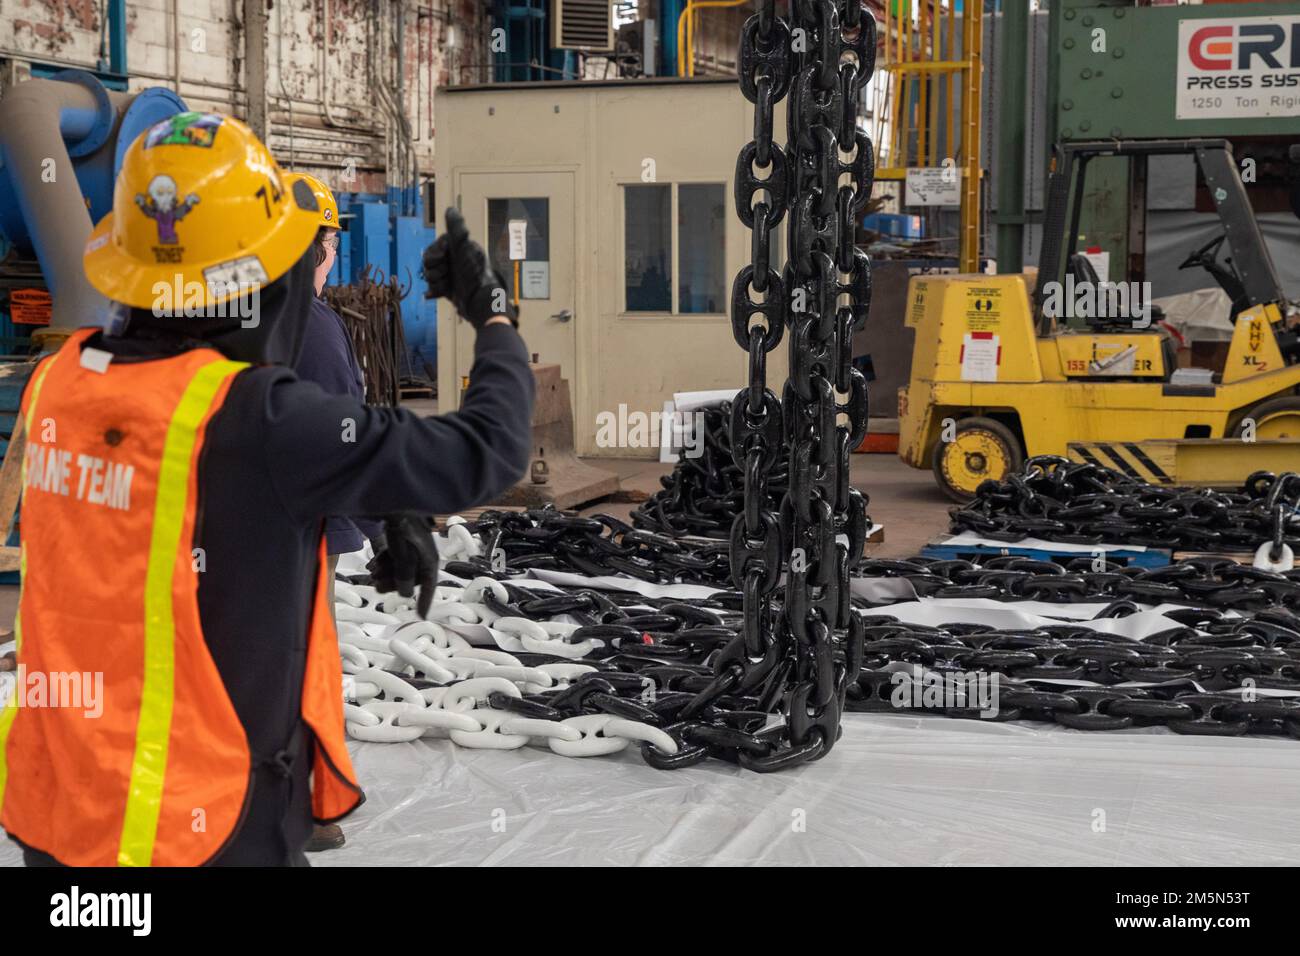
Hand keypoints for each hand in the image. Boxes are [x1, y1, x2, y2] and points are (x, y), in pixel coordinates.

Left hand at [365, 514, 439, 617]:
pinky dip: (383, 562)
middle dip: (394, 583)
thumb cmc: (402, 520)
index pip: (430, 583)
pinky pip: (394, 555)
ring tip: (372, 576)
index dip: (425, 600)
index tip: (421, 615)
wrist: (391, 495)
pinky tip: (372, 565)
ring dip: (386, 573)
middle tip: (378, 589)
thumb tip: (407, 593)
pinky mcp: (400, 536)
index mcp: (428, 555)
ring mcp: (411, 543)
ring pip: (400, 566)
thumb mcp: (403, 552)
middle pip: (411, 576)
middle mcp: (422, 551)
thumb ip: (405, 573)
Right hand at [421, 207, 516, 328]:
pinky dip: (435, 291)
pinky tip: (440, 293)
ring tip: (447, 284)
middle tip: (446, 273)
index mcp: (459, 249)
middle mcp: (455, 260)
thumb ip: (457, 228)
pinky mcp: (450, 290)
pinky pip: (433, 288)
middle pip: (429, 261)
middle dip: (434, 269)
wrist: (480, 303)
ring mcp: (452, 275)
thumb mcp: (465, 247)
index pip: (435, 246)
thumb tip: (451, 210)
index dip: (435, 253)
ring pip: (430, 275)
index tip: (443, 256)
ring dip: (435, 281)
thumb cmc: (475, 274)